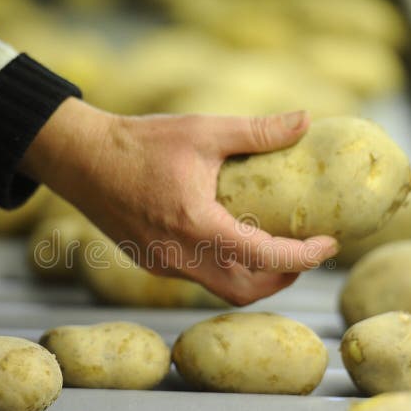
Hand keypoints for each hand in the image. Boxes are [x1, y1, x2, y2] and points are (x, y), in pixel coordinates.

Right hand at [21, 98, 337, 304]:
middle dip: (284, 279)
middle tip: (306, 255)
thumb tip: (305, 120)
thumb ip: (257, 131)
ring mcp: (163, 266)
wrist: (80, 159)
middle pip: (246, 291)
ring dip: (255, 277)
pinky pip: (197, 277)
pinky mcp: (150, 263)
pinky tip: (232, 241)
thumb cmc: (139, 143)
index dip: (305, 256)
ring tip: (276, 251)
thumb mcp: (202, 131)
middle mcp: (180, 257)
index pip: (266, 257)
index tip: (330, 243)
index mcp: (197, 226)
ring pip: (221, 289)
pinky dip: (225, 268)